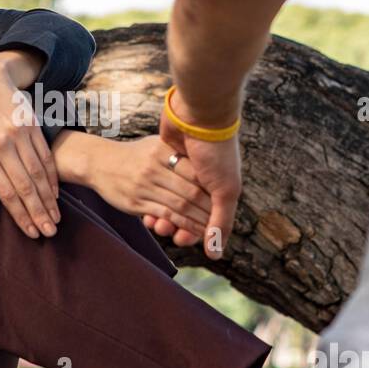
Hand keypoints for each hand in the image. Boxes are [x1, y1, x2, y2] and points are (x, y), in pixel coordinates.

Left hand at [0, 53, 59, 237]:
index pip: (5, 192)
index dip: (20, 215)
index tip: (32, 232)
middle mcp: (1, 146)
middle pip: (24, 186)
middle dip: (38, 212)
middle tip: (50, 231)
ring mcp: (19, 135)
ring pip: (38, 173)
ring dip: (49, 198)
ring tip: (56, 217)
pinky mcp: (33, 126)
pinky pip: (45, 156)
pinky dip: (52, 177)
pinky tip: (57, 193)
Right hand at [81, 135, 212, 241]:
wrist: (100, 163)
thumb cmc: (135, 156)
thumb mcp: (156, 146)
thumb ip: (178, 154)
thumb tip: (207, 165)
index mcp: (163, 150)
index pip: (195, 171)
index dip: (213, 186)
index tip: (226, 197)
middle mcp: (154, 167)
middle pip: (191, 191)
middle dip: (211, 208)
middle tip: (225, 218)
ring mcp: (145, 185)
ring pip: (180, 206)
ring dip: (200, 220)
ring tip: (214, 229)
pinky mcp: (136, 202)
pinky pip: (165, 215)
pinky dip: (183, 225)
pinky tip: (195, 231)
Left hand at [156, 97, 241, 258]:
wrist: (200, 113)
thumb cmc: (216, 151)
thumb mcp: (224, 190)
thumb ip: (220, 222)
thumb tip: (215, 254)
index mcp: (219, 189)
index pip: (204, 221)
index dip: (192, 233)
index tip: (178, 238)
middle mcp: (203, 181)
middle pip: (185, 214)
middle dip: (174, 224)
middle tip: (160, 228)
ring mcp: (184, 168)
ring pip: (169, 201)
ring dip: (161, 213)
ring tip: (151, 219)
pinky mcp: (167, 157)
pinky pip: (158, 184)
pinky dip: (152, 195)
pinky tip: (143, 203)